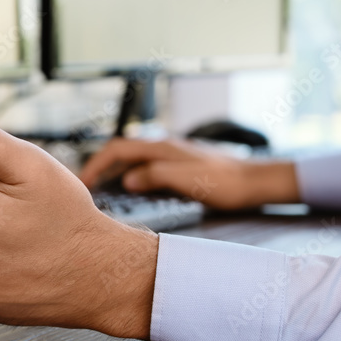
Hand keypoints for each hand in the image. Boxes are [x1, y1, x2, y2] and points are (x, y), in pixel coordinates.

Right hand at [78, 138, 299, 209]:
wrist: (257, 182)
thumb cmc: (226, 182)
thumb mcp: (186, 180)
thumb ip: (153, 176)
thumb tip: (127, 180)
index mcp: (161, 147)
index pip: (117, 148)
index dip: (96, 163)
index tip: (84, 181)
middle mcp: (163, 147)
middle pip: (122, 153)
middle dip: (101, 167)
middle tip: (88, 187)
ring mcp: (171, 156)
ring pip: (134, 161)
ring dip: (116, 173)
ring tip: (105, 192)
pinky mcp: (179, 166)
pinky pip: (147, 169)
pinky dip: (133, 178)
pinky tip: (135, 193)